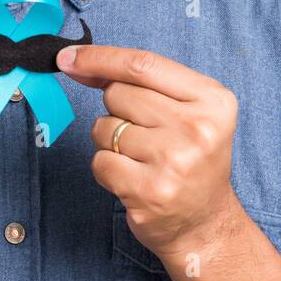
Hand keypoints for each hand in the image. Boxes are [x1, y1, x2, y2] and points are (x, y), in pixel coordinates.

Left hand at [57, 44, 240, 259]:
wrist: (206, 223)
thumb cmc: (190, 159)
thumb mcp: (188, 110)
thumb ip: (142, 82)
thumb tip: (78, 62)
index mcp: (212, 99)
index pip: (142, 65)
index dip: (99, 58)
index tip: (68, 58)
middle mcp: (198, 127)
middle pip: (118, 93)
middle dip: (116, 109)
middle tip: (144, 134)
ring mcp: (174, 160)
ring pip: (104, 127)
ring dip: (110, 141)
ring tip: (142, 159)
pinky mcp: (150, 191)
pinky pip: (100, 161)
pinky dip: (107, 168)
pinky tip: (133, 179)